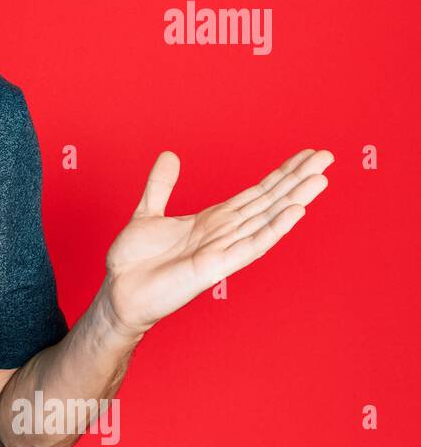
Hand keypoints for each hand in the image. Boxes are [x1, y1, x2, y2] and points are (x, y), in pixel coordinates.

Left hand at [103, 147, 333, 337]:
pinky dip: (274, 228)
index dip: (281, 174)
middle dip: (297, 179)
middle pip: (268, 201)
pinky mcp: (215, 267)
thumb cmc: (134, 261)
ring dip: (294, 199)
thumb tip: (169, 155)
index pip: (255, 193)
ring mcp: (222, 250)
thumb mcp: (147, 213)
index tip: (307, 155)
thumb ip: (161, 185)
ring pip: (266, 220)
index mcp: (212, 221)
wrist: (118, 292)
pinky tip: (296, 211)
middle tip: (328, 156)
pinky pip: (251, 246)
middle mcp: (224, 234)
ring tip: (321, 179)